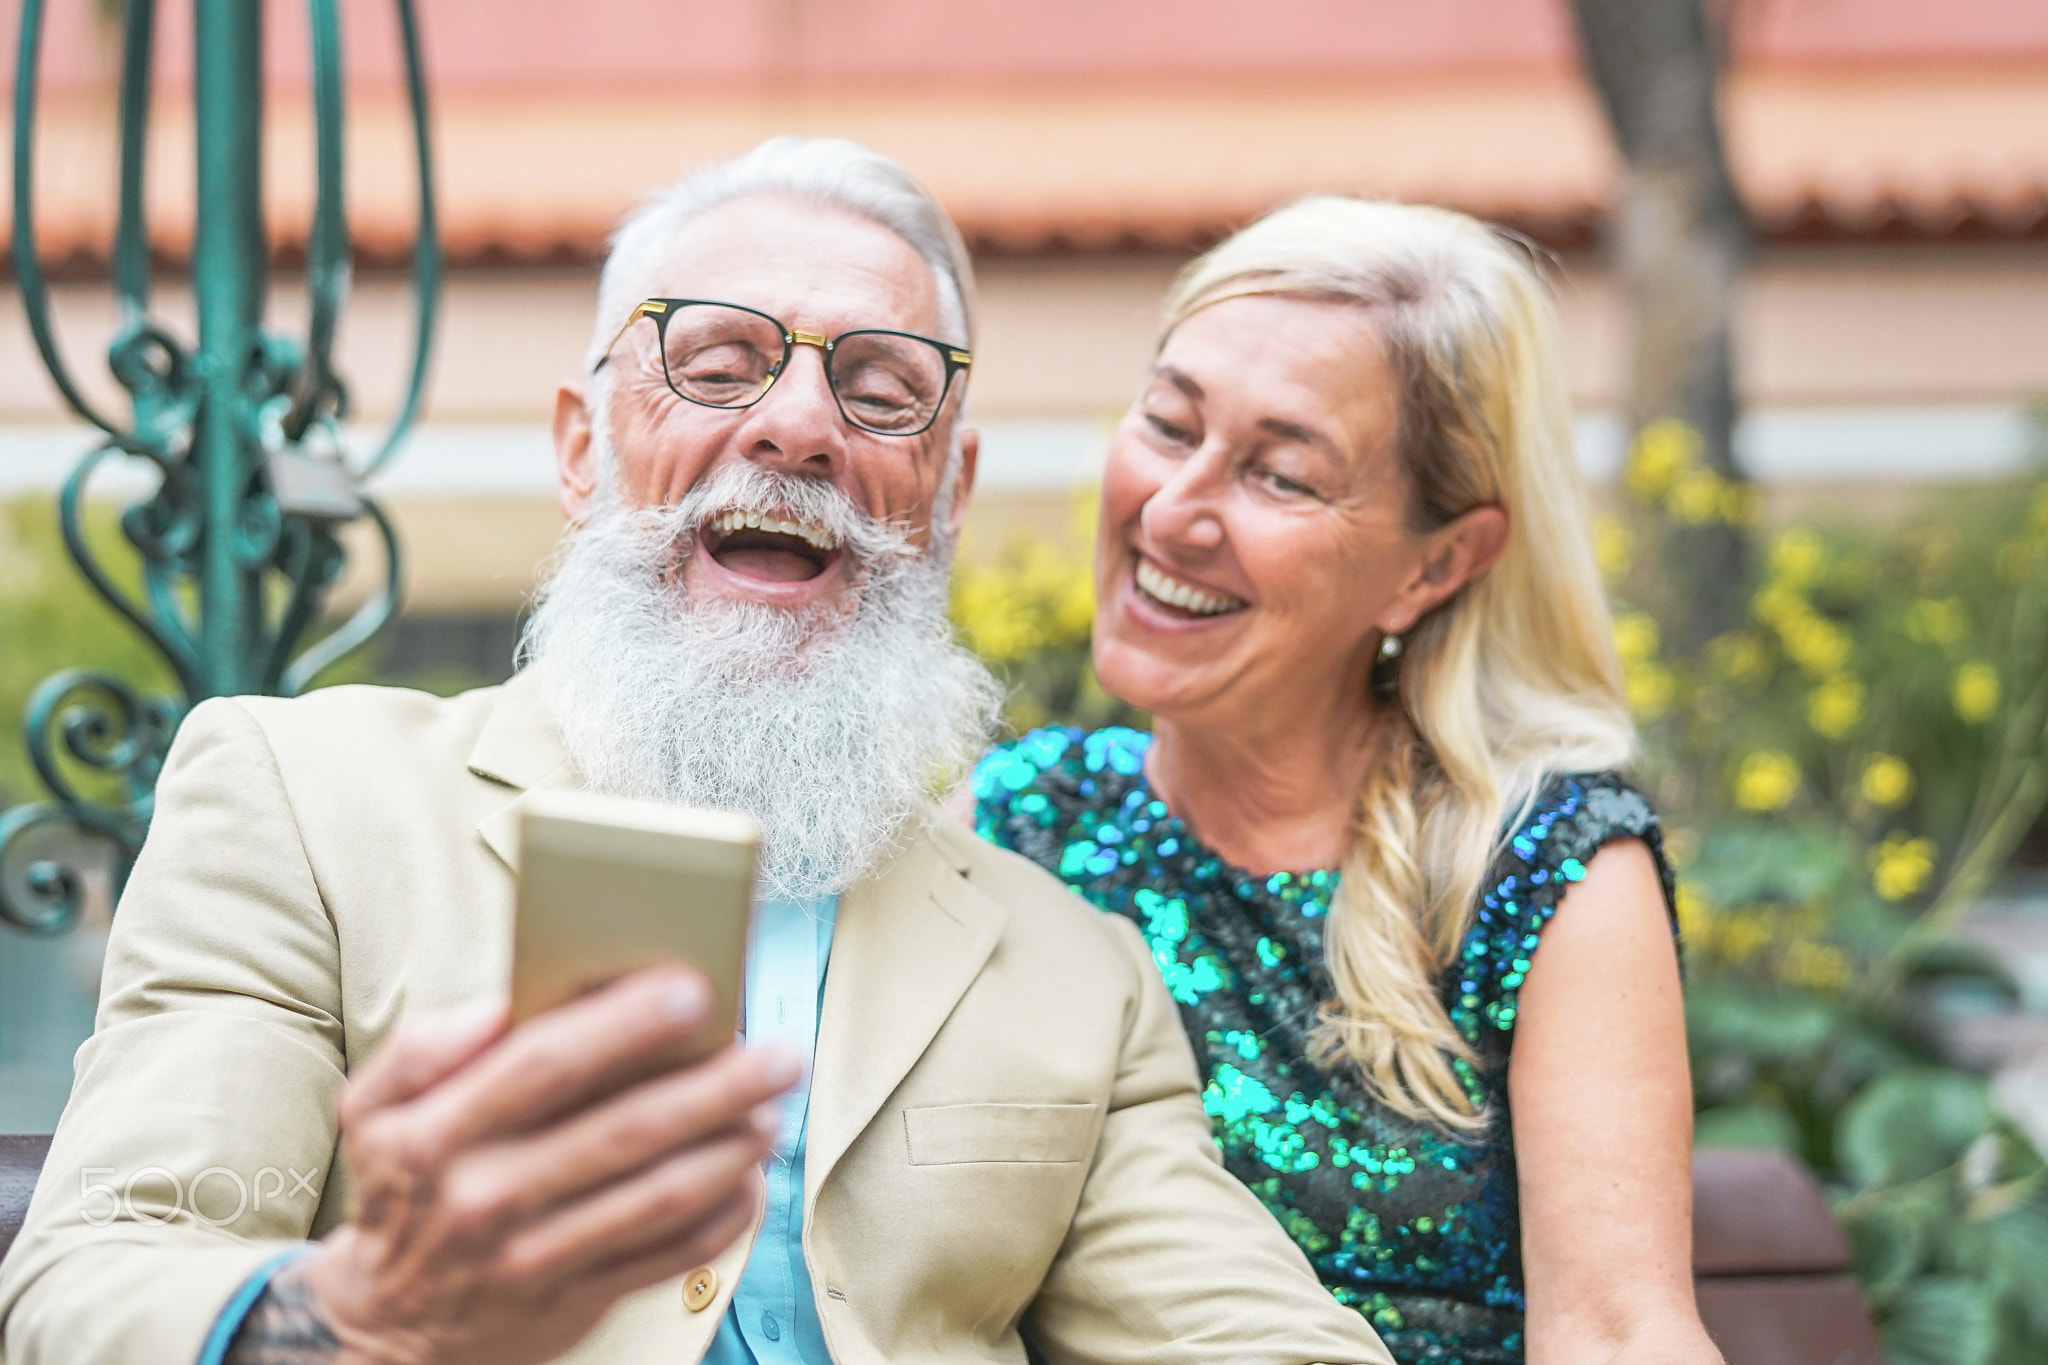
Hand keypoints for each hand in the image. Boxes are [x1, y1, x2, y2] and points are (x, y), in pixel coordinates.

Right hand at [302, 966, 799, 1364]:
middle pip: (626, 1129)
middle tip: (777, 1053)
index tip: (692, 988)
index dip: (623, 1024)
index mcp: (439, 1135)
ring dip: (732, 1148)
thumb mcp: (373, 1109)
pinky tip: (752, 1175)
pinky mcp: (577, 1302)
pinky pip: (670, 1256)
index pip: (543, 1065)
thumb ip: (423, 1047)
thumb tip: (501, 1003)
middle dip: (716, 1086)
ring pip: (661, 1196)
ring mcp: (537, 1257)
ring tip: (775, 1107)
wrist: (386, 1327)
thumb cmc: (403, 1189)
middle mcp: (489, 1196)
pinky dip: (725, 1215)